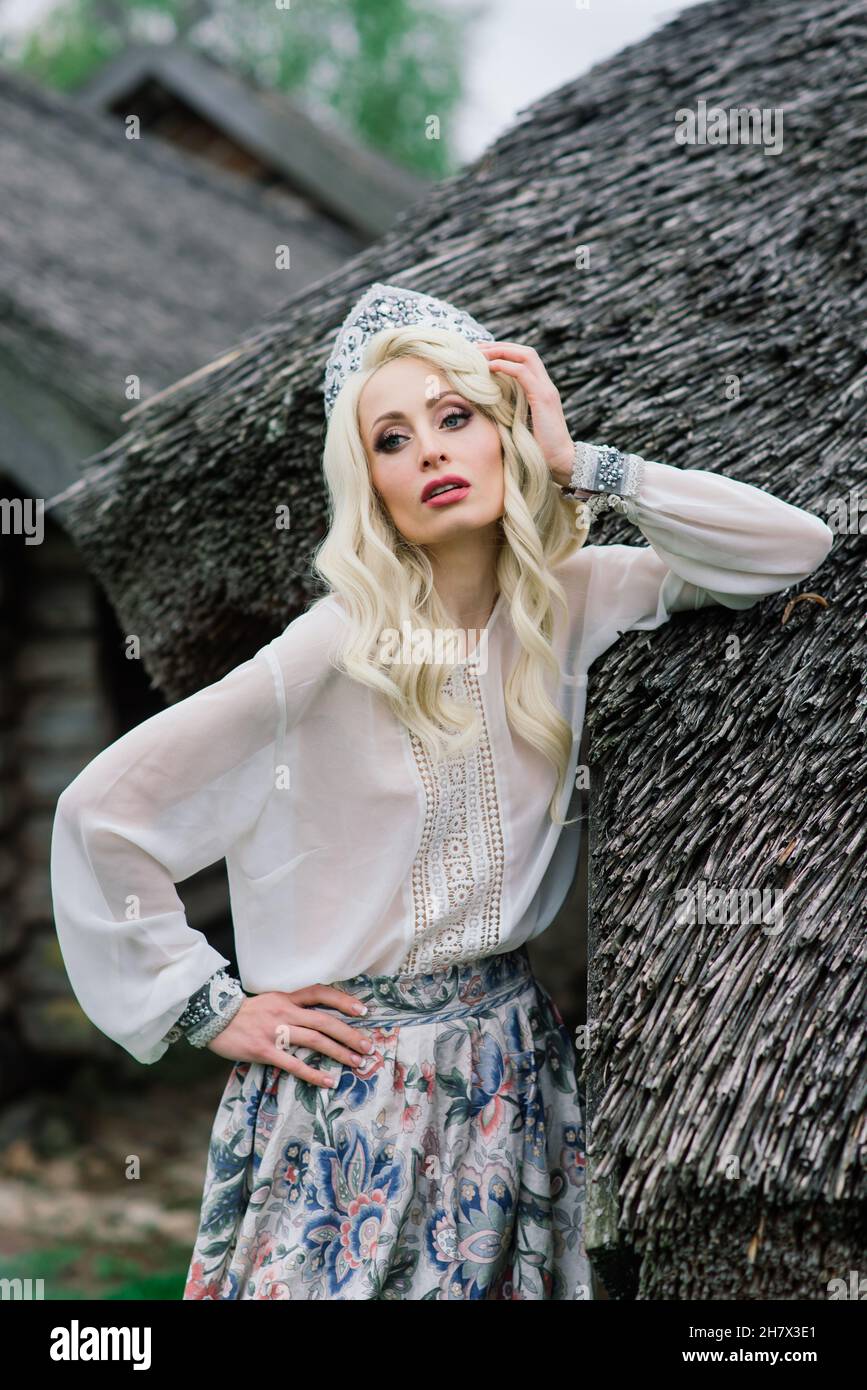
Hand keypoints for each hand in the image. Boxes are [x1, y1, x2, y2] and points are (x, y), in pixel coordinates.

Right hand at [205, 984, 378, 1087]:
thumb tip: (318, 1015)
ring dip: (339, 1052)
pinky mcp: (264, 1050)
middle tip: (368, 1047)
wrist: (213, 1019)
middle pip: (324, 1021)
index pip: (321, 993)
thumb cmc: (244, 1013)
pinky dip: (313, 1074)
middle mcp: (284, 1011)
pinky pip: (293, 1064)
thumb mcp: (270, 1001)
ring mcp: (274, 1031)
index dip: (343, 1000)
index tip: (363, 1010)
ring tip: (356, 1063)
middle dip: (349, 1034)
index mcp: (287, 997)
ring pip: (314, 1041)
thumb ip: (291, 1006)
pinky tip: (328, 1081)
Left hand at [478, 340, 575, 487]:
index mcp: (541, 389)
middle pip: (525, 351)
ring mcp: (546, 390)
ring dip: (501, 351)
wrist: (561, 461)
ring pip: (526, 356)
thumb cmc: (540, 449)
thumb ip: (511, 410)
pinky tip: (489, 367)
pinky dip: (506, 366)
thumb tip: (488, 407)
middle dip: (500, 346)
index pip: (524, 359)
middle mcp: (546, 385)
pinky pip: (523, 373)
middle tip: (476, 349)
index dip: (503, 352)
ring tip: (480, 354)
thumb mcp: (522, 424)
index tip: (480, 355)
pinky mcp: (543, 398)